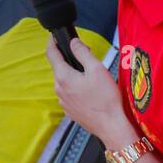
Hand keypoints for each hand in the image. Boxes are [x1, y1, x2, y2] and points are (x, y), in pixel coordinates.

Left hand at [45, 36, 134, 153]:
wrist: (111, 125)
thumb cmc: (106, 99)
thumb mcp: (96, 69)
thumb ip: (83, 53)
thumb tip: (73, 43)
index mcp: (64, 77)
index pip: (51, 54)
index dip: (52, 43)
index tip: (53, 37)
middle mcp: (59, 89)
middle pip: (60, 68)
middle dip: (70, 59)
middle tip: (86, 56)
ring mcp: (63, 101)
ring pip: (65, 81)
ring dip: (74, 75)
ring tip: (92, 76)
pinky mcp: (70, 110)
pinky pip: (70, 93)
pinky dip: (76, 88)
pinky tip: (91, 91)